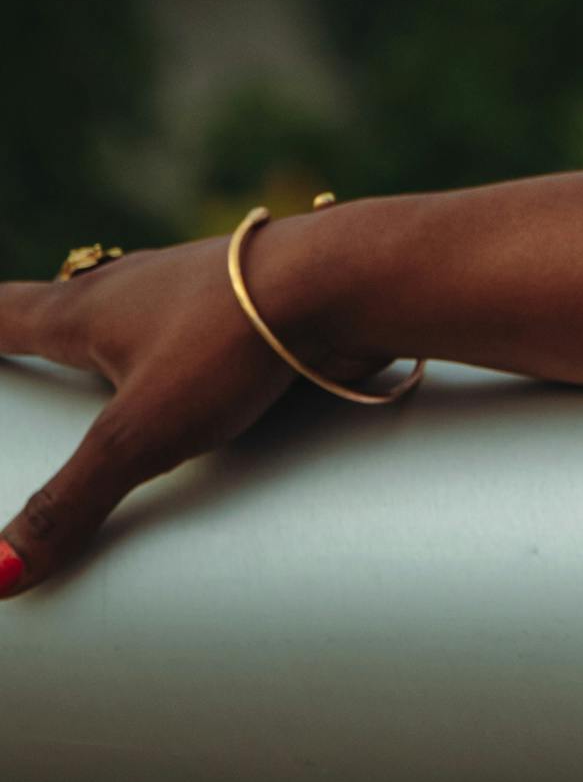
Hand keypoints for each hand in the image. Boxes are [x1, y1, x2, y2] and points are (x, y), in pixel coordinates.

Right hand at [0, 223, 362, 594]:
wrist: (350, 278)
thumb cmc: (235, 340)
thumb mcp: (142, 435)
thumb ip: (72, 503)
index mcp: (87, 309)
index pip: (2, 315)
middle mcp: (136, 288)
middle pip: (63, 304)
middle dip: (30, 328)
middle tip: (13, 345)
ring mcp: (197, 292)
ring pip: (133, 309)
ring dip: (106, 333)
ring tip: (94, 363)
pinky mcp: (252, 309)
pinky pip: (195, 329)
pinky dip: (173, 350)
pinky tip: (196, 372)